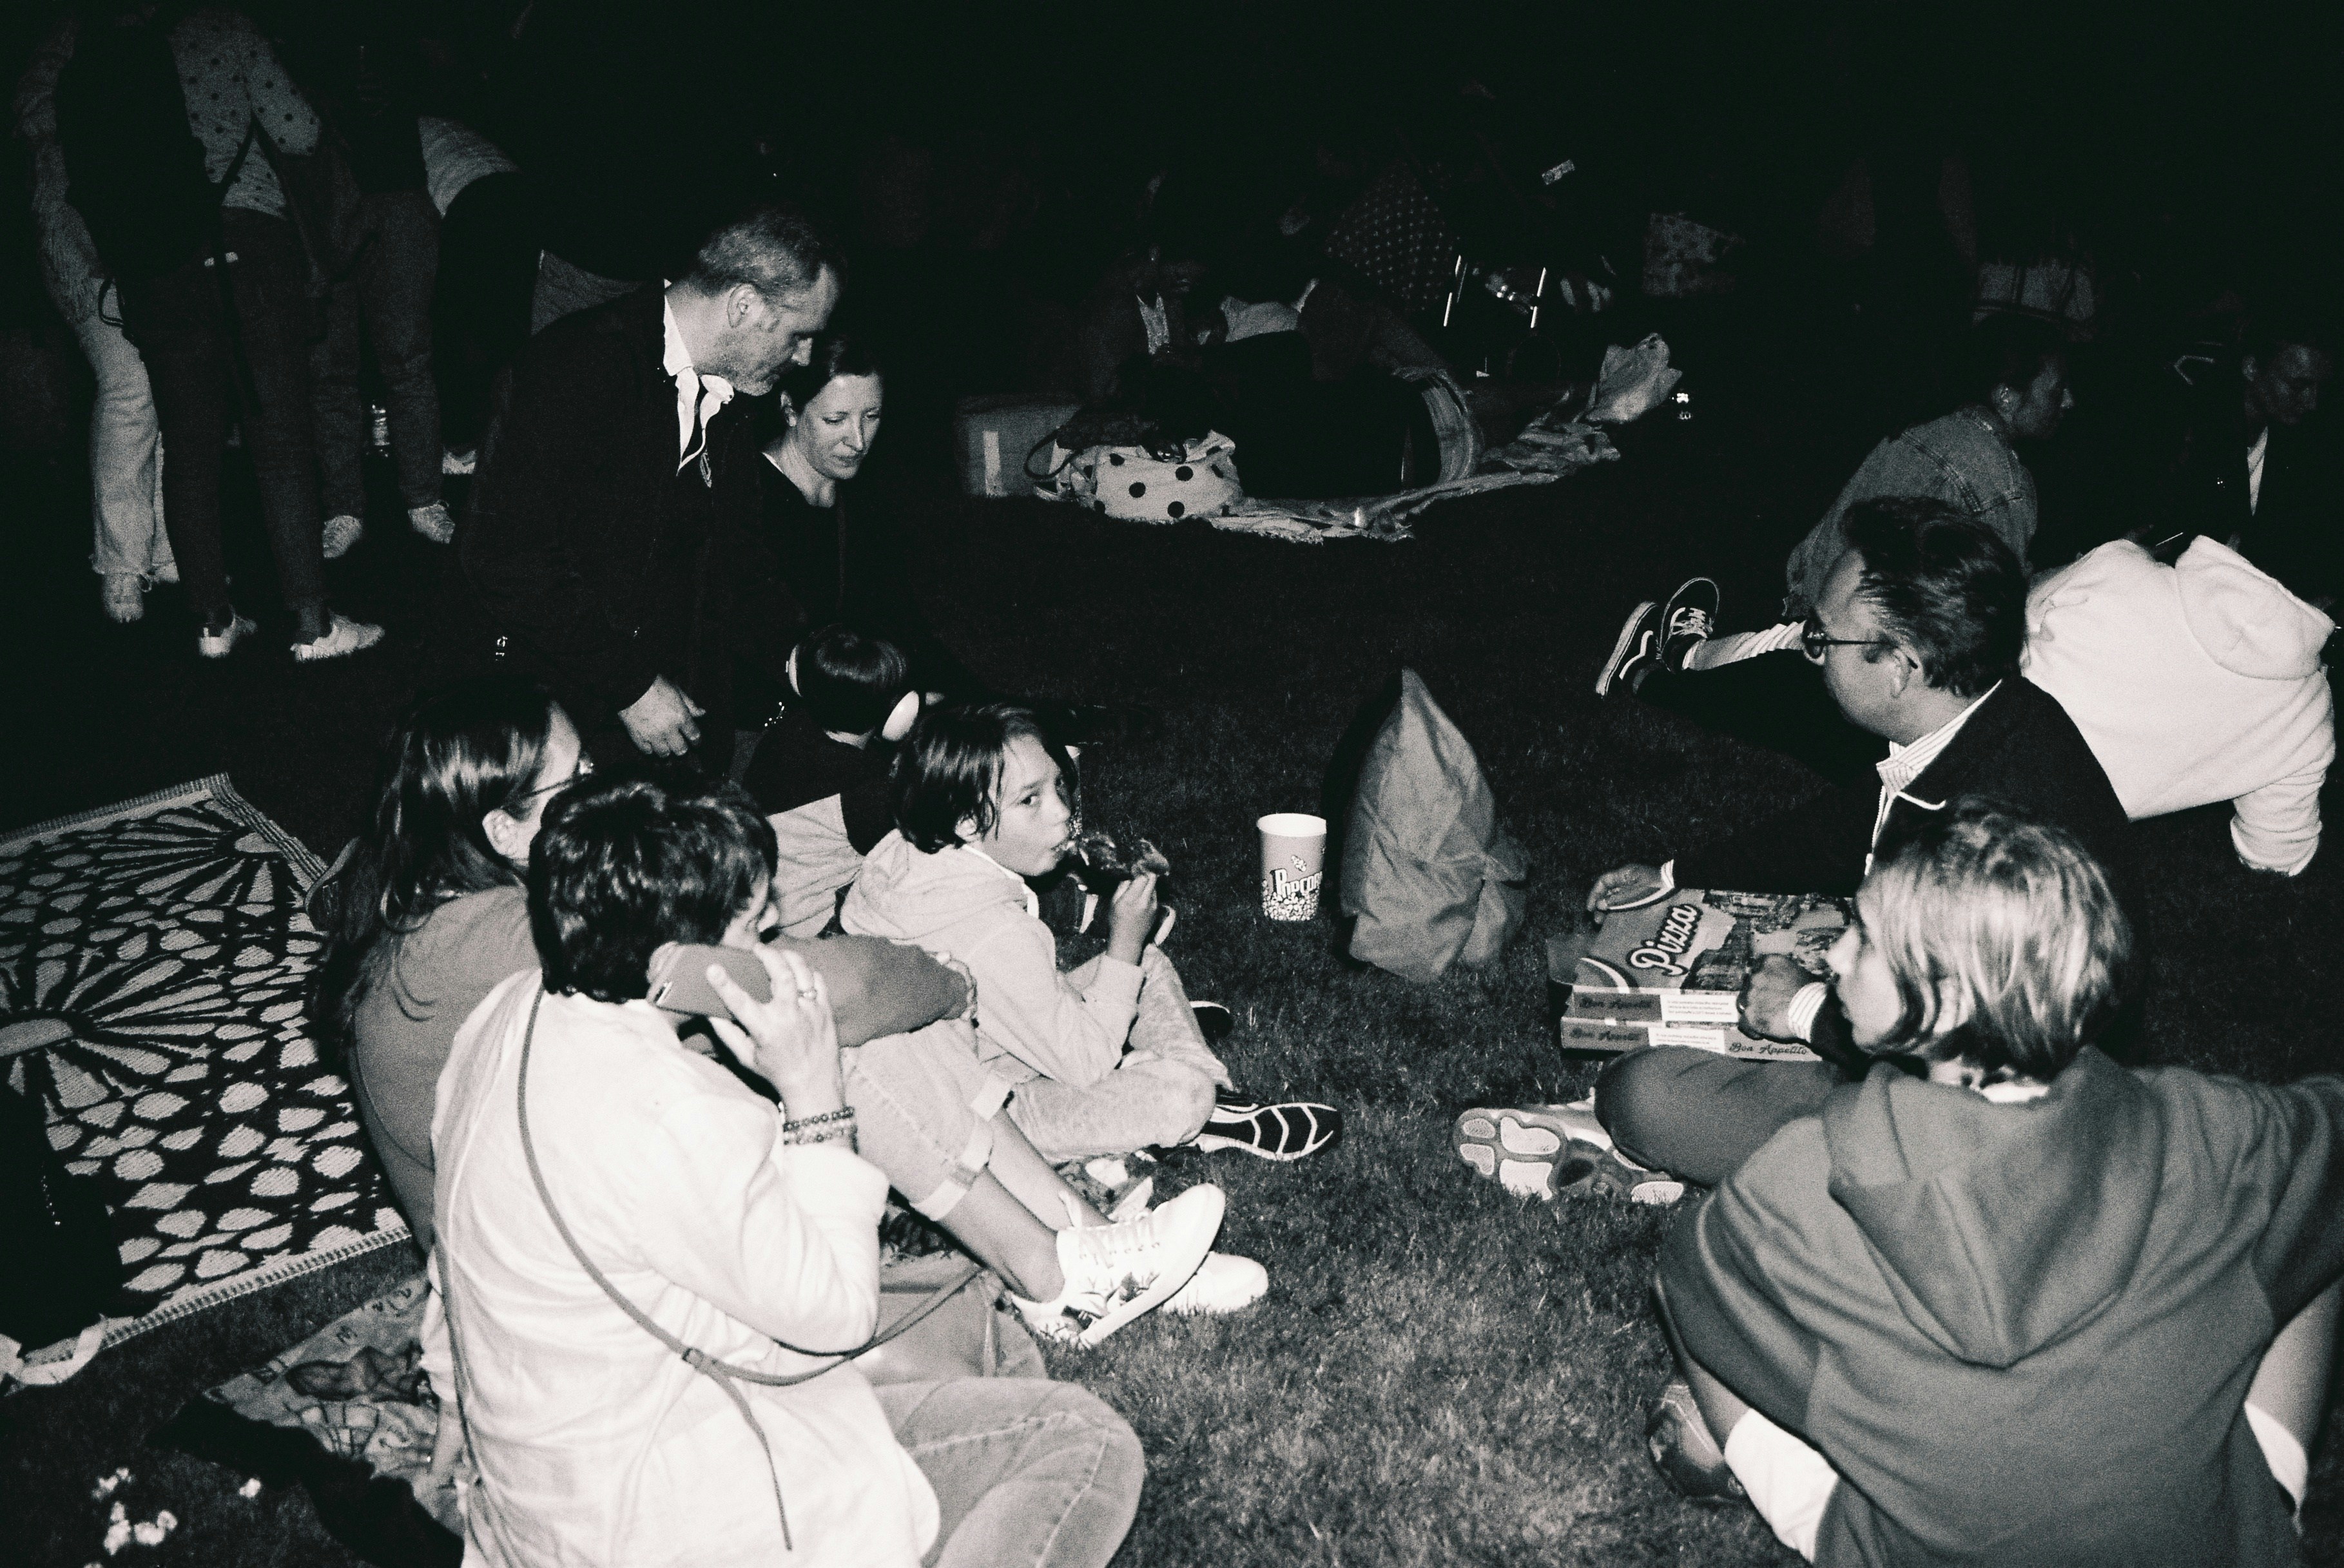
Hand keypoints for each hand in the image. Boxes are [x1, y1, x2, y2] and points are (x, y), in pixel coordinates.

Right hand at [619, 676, 703, 757]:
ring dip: (666, 751)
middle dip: (682, 749)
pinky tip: (651, 746)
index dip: (697, 741)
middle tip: (680, 747)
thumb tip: (702, 713)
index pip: (694, 736)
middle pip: (680, 749)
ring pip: (664, 753)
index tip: (696, 742)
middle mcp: (668, 730)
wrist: (629, 685)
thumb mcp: (677, 691)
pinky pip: (647, 751)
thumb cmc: (655, 684)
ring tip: (666, 748)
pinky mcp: (638, 737)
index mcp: (680, 717)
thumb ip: (690, 704)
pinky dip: (650, 750)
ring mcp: (653, 735)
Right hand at [704, 946, 844, 1117]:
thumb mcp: (746, 1058)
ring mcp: (811, 1011)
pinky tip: (797, 970)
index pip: (740, 1002)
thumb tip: (709, 1012)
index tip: (713, 967)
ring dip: (788, 957)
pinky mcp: (826, 1009)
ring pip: (803, 971)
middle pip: (781, 974)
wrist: (815, 1084)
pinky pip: (817, 979)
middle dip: (768, 955)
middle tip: (757, 949)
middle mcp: (789, 1017)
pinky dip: (806, 970)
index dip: (724, 983)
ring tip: (777, 954)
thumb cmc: (777, 1071)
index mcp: (766, 1030)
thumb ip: (727, 1034)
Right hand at [1105, 871, 1159, 964]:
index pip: (1142, 877)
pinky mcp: (1157, 910)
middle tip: (1140, 873)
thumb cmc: (1117, 921)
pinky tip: (1142, 897)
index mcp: (1131, 899)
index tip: (1135, 868)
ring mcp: (1153, 906)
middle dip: (1147, 873)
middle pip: (1152, 878)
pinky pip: (1155, 895)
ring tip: (1139, 887)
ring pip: (1154, 886)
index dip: (1139, 870)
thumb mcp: (1114, 903)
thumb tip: (1130, 875)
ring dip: (1148, 883)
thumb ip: (1122, 887)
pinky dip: (1149, 892)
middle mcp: (1144, 901)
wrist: (1128, 940)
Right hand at [1586, 863, 1665, 923]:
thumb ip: (1618, 900)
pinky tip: (1615, 920)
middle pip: (1608, 892)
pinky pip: (1625, 903)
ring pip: (1616, 899)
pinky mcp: (1640, 896)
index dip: (1594, 894)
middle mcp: (1627, 880)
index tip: (1591, 908)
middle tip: (1597, 920)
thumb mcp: (1635, 894)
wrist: (1676, 884)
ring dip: (1609, 910)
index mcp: (1625, 874)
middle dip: (1601, 906)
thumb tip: (1600, 905)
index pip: (1603, 882)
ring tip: (1604, 923)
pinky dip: (1618, 911)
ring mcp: (1634, 887)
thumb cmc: (1656, 887)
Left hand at [1738, 955, 1811, 1042]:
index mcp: (1769, 962)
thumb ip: (1787, 975)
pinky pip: (1744, 1023)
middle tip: (1767, 1005)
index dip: (1762, 981)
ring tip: (1762, 1018)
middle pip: (1749, 986)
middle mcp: (1757, 976)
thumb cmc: (1813, 994)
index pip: (1758, 969)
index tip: (1767, 988)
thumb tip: (1789, 981)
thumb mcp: (1801, 974)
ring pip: (1743, 1003)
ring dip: (1752, 1010)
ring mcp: (1751, 996)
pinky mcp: (1751, 1015)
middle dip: (1756, 995)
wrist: (1812, 1010)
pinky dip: (1751, 1029)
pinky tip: (1759, 1033)